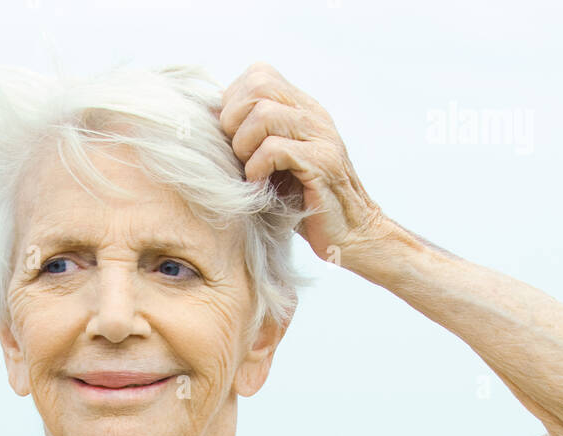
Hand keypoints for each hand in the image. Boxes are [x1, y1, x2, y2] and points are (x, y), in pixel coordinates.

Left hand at [218, 61, 387, 261]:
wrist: (352, 235)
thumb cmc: (305, 206)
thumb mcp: (275, 165)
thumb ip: (253, 140)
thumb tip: (211, 124)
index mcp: (301, 109)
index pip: (258, 74)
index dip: (234, 103)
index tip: (233, 140)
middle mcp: (312, 115)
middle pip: (258, 84)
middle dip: (234, 120)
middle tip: (238, 155)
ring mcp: (320, 136)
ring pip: (263, 114)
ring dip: (244, 147)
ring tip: (251, 172)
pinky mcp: (322, 163)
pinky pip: (274, 149)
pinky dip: (257, 170)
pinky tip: (261, 187)